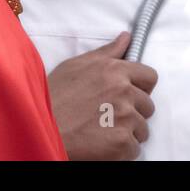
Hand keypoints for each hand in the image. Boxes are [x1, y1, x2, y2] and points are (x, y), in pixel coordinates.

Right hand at [46, 32, 157, 159]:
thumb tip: (126, 38)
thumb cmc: (52, 97)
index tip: (131, 96)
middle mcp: (124, 91)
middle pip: (147, 106)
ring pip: (141, 129)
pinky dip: (121, 152)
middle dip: (134, 113)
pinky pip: (133, 149)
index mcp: (115, 70)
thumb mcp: (76, 66)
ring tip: (103, 132)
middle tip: (110, 118)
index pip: (149, 77)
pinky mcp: (122, 142)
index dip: (141, 88)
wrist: (39, 128)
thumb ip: (107, 53)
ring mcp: (125, 117)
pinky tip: (102, 145)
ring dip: (127, 133)